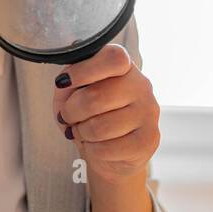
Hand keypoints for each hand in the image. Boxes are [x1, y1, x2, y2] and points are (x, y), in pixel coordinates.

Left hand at [52, 43, 160, 184]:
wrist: (109, 152)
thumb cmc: (88, 115)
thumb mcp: (71, 93)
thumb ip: (68, 83)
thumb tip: (65, 83)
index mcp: (124, 66)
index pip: (112, 59)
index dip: (83, 71)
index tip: (63, 82)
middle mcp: (141, 85)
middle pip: (96, 97)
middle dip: (71, 112)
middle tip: (68, 117)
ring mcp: (148, 113)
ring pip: (99, 127)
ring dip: (81, 133)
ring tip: (82, 132)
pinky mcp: (149, 140)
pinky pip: (107, 149)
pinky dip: (91, 150)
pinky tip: (96, 146)